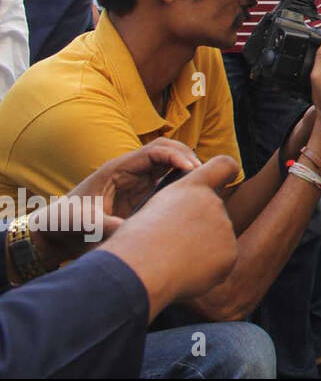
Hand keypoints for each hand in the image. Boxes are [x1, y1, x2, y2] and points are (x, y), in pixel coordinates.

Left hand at [76, 137, 204, 218]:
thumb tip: (135, 230)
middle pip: (166, 149)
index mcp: (117, 169)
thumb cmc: (68, 224)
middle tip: (205, 174)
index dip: (177, 156)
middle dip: (188, 156)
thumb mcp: (86, 226)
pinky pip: (166, 178)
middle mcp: (129, 169)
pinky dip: (182, 180)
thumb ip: (109, 226)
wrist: (55, 230)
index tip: (194, 170)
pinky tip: (192, 195)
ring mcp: (135, 179)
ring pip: (169, 162)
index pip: (155, 150)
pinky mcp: (140, 191)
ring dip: (187, 166)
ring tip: (204, 182)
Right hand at [98, 155, 240, 315]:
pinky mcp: (231, 253)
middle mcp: (213, 202)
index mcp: (191, 186)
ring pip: (217, 237)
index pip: (223, 166)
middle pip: (214, 213)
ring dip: (201, 248)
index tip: (230, 176)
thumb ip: (177, 206)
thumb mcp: (150, 211)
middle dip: (199, 226)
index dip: (227, 171)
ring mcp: (224, 228)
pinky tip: (186, 273)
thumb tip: (183, 214)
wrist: (139, 271)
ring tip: (174, 260)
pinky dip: (207, 267)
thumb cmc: (134, 242)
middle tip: (174, 244)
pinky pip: (221, 259)